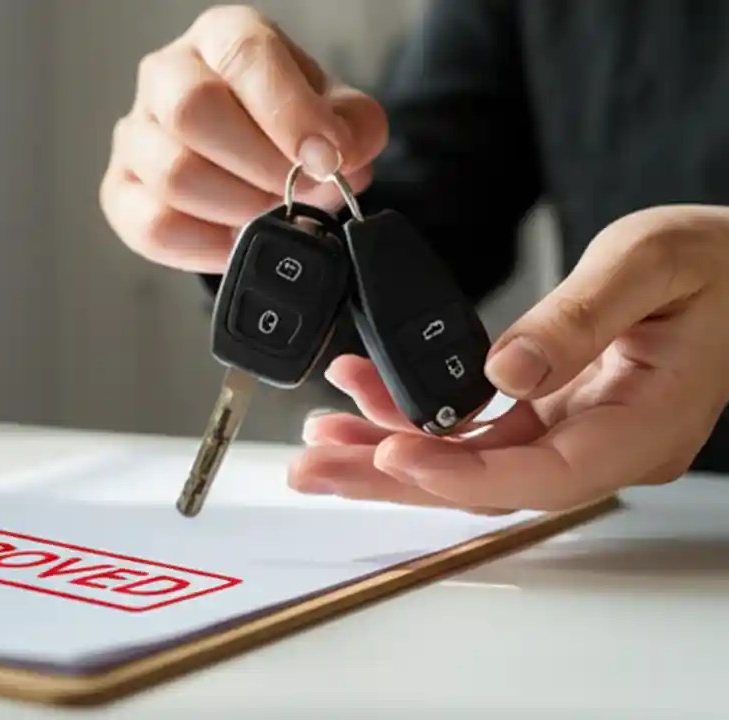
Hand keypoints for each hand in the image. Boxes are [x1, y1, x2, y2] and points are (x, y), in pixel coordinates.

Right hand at [99, 5, 387, 272]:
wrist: (251, 162)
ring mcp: (135, 134)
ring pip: (172, 173)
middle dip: (260, 165)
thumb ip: (354, 128)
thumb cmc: (286, 127)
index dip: (288, 111)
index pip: (243, 55)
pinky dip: (205, 245)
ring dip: (237, 208)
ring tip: (274, 217)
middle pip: (192, 110)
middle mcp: (167, 76)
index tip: (327, 157)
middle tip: (303, 193)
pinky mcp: (120, 191)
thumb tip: (346, 160)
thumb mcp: (336, 114)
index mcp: (222, 37)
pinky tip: (236, 240)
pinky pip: (153, 226)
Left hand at [291, 205, 728, 511]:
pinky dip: (416, 413)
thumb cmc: (717, 260)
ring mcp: (576, 433)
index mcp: (642, 424)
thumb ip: (579, 317)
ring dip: (388, 448)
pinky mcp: (553, 413)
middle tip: (313, 468)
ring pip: (469, 462)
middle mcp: (606, 445)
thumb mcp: (650, 262)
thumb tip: (506, 370)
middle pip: (486, 483)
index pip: (542, 474)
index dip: (460, 472)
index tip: (392, 453)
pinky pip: (475, 429)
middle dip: (390, 476)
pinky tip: (363, 398)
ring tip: (318, 436)